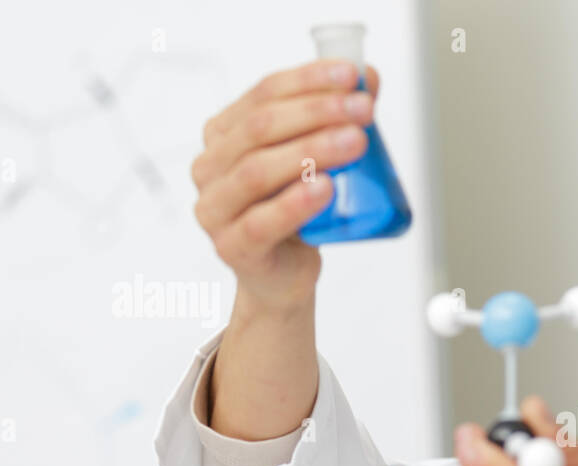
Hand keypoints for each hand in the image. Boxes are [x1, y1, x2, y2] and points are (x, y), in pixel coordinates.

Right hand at [190, 59, 380, 307]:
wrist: (284, 275)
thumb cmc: (297, 212)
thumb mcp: (315, 160)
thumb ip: (336, 119)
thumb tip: (368, 77)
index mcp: (223, 134)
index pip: (262, 94)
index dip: (308, 81)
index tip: (352, 77)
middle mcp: (209, 166)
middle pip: (261, 128)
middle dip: (317, 113)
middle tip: (363, 112)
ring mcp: (214, 208)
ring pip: (258, 171)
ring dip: (311, 151)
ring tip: (356, 143)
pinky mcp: (232, 247)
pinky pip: (261, 222)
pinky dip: (294, 203)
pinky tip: (326, 188)